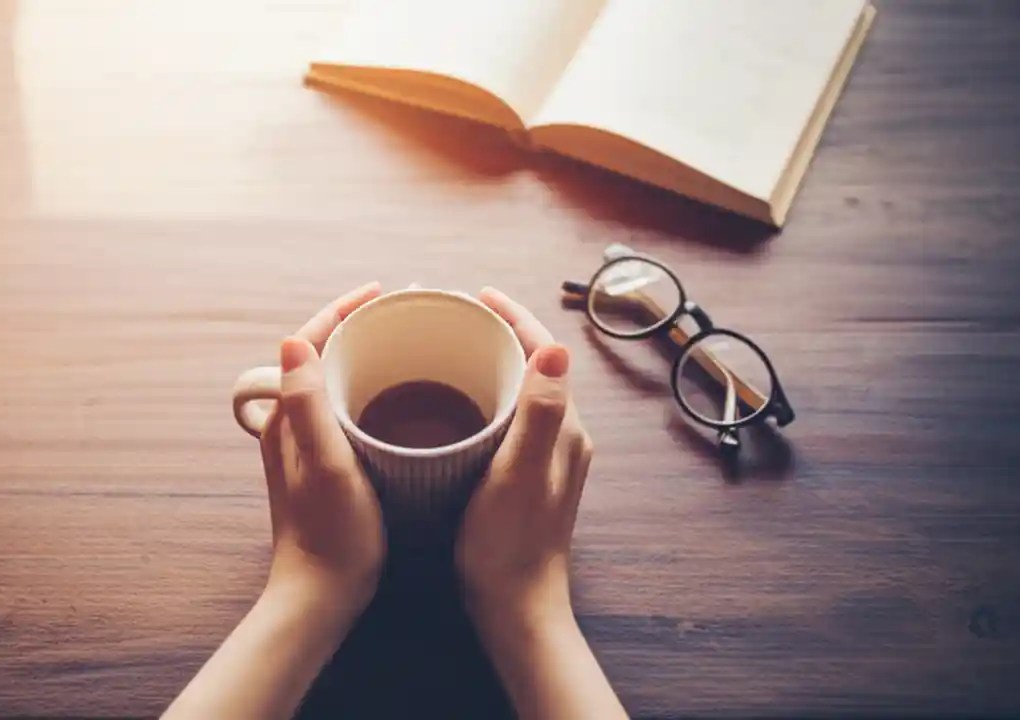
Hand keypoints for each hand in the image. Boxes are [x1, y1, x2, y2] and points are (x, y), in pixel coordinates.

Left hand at [258, 282, 385, 616]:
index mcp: (290, 416)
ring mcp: (307, 444)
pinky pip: (345, 407)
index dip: (341, 310)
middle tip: (401, 313)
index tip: (381, 293)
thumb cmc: (331, 536)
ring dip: (362, 354)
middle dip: (355, 325)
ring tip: (403, 342)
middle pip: (319, 354)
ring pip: (332, 380)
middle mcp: (292, 423)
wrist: (321, 596)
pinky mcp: (325, 464)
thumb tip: (294, 338)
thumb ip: (308, 402)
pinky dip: (369, 388)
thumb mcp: (327, 465)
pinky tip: (400, 400)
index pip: (308, 341)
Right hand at [457, 287, 592, 627]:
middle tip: (458, 314)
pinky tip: (454, 403)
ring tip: (454, 345)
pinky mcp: (527, 474)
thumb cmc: (509, 546)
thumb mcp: (518, 474)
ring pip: (523, 390)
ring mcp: (546, 456)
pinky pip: (510, 416)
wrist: (516, 607)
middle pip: (536, 366)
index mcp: (565, 428)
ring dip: (494, 361)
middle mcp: (563, 436)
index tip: (478, 296)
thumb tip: (557, 348)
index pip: (546, 353)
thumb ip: (541, 413)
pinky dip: (485, 395)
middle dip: (502, 332)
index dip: (515, 317)